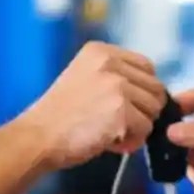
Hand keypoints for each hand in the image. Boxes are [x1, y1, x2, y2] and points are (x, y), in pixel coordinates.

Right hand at [16, 41, 166, 170]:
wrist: (38, 136)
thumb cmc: (59, 115)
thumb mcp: (84, 77)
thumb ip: (114, 76)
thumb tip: (150, 93)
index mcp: (101, 51)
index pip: (147, 66)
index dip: (141, 90)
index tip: (125, 105)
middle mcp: (110, 63)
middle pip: (155, 88)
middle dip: (142, 110)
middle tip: (118, 124)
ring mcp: (116, 85)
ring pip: (153, 109)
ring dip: (138, 127)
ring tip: (112, 133)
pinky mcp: (121, 110)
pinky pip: (146, 129)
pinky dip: (132, 141)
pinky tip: (111, 142)